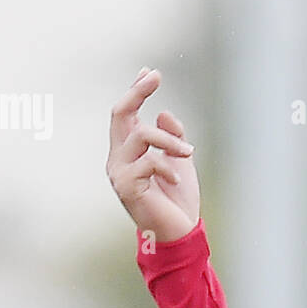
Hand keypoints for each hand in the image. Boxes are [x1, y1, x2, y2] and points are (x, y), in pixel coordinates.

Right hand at [107, 67, 199, 244]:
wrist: (180, 235)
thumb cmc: (178, 203)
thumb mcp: (179, 164)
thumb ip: (171, 139)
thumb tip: (163, 114)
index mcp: (128, 152)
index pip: (126, 115)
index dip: (136, 91)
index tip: (150, 72)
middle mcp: (118, 159)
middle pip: (120, 114)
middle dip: (137, 92)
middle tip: (155, 77)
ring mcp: (119, 172)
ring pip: (141, 135)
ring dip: (169, 141)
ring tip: (188, 154)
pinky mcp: (127, 186)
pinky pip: (148, 161)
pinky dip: (167, 167)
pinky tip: (176, 182)